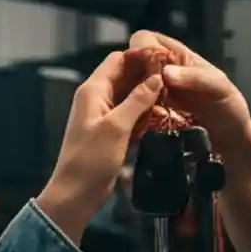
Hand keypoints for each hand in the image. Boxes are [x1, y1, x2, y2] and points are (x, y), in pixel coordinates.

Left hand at [36, 51, 163, 244]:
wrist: (75, 194)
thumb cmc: (90, 160)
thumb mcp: (117, 127)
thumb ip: (137, 100)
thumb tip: (156, 78)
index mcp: (93, 91)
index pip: (117, 60)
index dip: (139, 57)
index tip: (165, 60)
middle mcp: (97, 99)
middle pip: (124, 76)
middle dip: (147, 76)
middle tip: (175, 79)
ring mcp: (103, 116)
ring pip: (129, 96)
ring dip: (147, 95)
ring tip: (174, 95)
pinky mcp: (111, 132)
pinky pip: (130, 114)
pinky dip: (143, 113)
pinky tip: (162, 114)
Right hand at [127, 30, 250, 158]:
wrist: (231, 137)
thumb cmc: (229, 106)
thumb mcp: (219, 88)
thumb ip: (195, 78)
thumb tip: (166, 73)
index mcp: (177, 55)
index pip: (145, 39)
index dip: (139, 50)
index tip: (142, 70)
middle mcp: (162, 69)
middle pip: (131, 61)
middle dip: (129, 74)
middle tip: (135, 94)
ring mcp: (156, 90)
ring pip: (130, 84)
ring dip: (130, 93)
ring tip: (136, 108)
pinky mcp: (154, 111)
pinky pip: (136, 105)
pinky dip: (134, 109)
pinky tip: (138, 118)